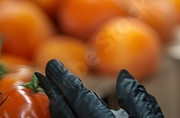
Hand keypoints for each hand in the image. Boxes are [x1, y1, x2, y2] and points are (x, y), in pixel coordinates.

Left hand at [37, 59, 162, 117]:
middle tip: (43, 74)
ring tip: (49, 93)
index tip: (52, 66)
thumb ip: (137, 99)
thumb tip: (123, 76)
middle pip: (63, 111)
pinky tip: (60, 116)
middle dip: (53, 91)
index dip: (64, 80)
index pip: (79, 97)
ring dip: (53, 108)